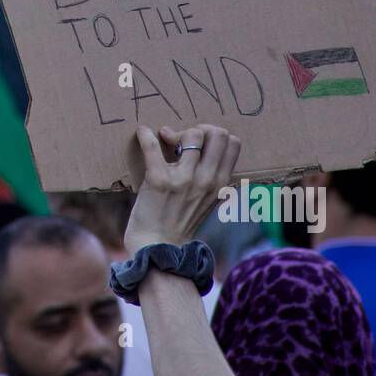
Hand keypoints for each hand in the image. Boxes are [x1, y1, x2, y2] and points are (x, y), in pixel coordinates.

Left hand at [124, 124, 240, 252]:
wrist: (158, 246)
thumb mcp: (207, 199)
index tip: (199, 144)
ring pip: (192, 134)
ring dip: (175, 131)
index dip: (215, 136)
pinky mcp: (158, 180)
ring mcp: (184, 180)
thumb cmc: (180, 221)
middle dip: (199, 130)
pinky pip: (153, 146)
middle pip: (217, 133)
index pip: (233, 142)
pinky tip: (142, 133)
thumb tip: (198, 144)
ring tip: (164, 139)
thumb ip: (210, 175)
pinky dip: (145, 135)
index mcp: (220, 184)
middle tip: (182, 140)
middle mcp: (207, 180)